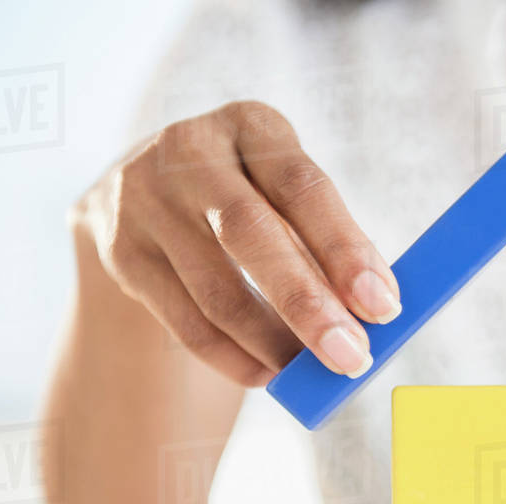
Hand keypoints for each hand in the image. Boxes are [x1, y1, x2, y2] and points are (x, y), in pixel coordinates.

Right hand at [71, 101, 399, 385]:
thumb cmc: (253, 200)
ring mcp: (144, 201)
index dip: (345, 249)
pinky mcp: (121, 252)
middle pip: (250, 233)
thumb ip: (328, 245)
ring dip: (273, 343)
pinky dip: (234, 357)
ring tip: (315, 374)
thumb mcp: (286, 195)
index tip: (384, 306)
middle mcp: (190, 152)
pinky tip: (269, 374)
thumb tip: (374, 318)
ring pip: (216, 290)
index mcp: (252, 126)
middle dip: (308, 304)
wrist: (148, 194)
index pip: (302, 186)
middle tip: (352, 357)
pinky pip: (186, 322)